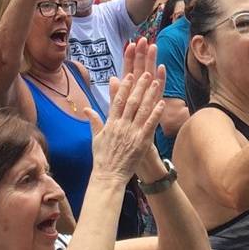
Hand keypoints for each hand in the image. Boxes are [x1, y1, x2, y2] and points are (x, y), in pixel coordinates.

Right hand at [88, 42, 165, 182]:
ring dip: (150, 95)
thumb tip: (86, 108)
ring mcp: (132, 133)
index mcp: (111, 123)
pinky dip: (156, 113)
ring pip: (142, 110)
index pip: (117, 101)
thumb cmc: (102, 158)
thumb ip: (94, 121)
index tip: (129, 75)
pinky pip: (150, 125)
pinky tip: (162, 103)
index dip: (124, 87)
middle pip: (131, 102)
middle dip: (139, 86)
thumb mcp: (95, 138)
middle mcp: (121, 126)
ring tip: (156, 83)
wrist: (108, 176)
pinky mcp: (141, 142)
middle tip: (146, 73)